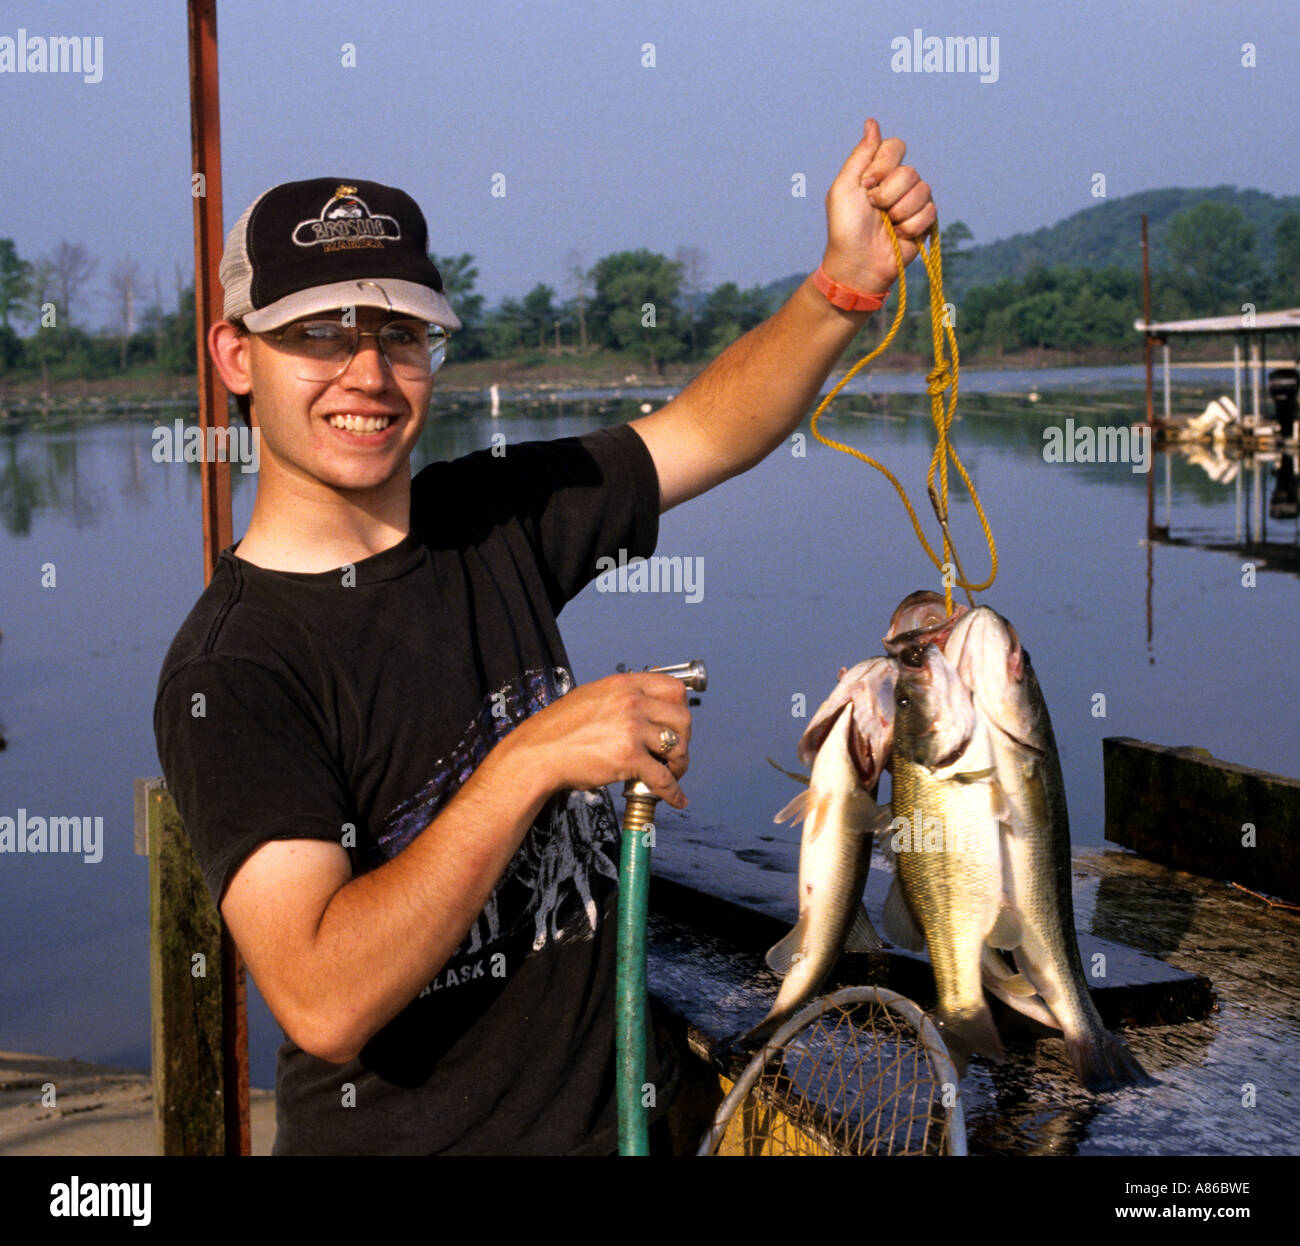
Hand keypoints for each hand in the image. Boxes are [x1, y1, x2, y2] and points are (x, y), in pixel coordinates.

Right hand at [509, 673, 692, 808]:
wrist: (537, 753)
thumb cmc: (558, 729)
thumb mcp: (592, 697)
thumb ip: (621, 699)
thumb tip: (645, 711)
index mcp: (624, 684)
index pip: (673, 687)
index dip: (681, 708)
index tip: (678, 723)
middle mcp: (631, 702)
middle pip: (682, 717)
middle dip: (684, 739)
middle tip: (674, 752)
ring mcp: (631, 729)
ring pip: (677, 746)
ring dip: (679, 764)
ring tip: (671, 772)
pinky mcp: (628, 758)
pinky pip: (663, 777)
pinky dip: (673, 792)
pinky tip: (675, 798)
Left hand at [821, 118, 937, 296]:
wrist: (857, 263)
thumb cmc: (845, 228)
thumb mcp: (844, 187)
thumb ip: (861, 155)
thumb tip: (872, 122)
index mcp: (878, 171)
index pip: (895, 146)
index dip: (882, 166)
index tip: (866, 185)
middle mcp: (898, 183)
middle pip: (909, 171)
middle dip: (888, 194)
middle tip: (874, 210)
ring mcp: (913, 202)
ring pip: (922, 191)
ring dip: (900, 212)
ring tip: (887, 225)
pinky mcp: (925, 221)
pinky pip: (930, 211)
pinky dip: (911, 226)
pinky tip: (898, 235)